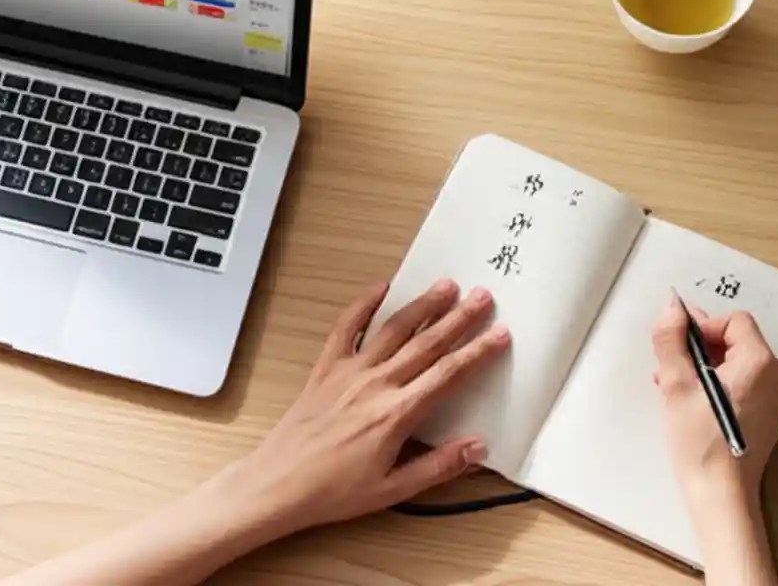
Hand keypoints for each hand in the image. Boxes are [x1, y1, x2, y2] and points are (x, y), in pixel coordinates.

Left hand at [216, 278, 510, 540]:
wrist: (278, 484)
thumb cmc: (332, 491)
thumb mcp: (393, 490)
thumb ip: (438, 466)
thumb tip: (477, 447)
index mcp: (396, 415)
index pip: (448, 375)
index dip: (477, 352)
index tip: (499, 335)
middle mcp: (376, 385)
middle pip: (427, 344)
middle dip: (459, 318)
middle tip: (483, 297)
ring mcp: (349, 372)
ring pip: (393, 329)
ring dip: (422, 305)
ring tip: (446, 285)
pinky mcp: (326, 368)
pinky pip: (346, 328)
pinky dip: (363, 304)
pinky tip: (381, 287)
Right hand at [652, 295, 777, 584]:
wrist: (720, 493)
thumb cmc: (702, 445)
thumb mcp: (677, 384)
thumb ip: (671, 339)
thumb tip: (671, 306)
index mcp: (761, 362)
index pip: (732, 320)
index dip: (702, 327)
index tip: (680, 347)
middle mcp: (777, 374)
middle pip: (736, 339)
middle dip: (701, 348)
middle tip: (673, 368)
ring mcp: (777, 394)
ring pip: (737, 360)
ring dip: (706, 366)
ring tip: (677, 387)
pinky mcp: (770, 410)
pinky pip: (744, 380)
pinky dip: (719, 382)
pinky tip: (694, 400)